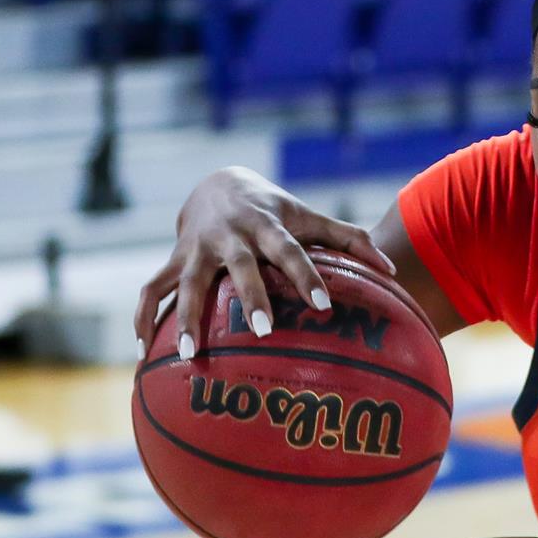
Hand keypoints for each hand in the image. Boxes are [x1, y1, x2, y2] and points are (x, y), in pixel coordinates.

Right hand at [133, 166, 394, 359]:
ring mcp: (196, 248)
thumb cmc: (277, 210)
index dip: (305, 275)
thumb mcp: (310, 217)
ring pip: (184, 283)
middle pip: (240, 267)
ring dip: (183, 318)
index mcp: (267, 225)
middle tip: (263, 333)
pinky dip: (144, 318)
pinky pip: (152, 290)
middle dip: (251, 298)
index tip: (323, 304)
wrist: (219, 182)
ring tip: (188, 355)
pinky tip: (145, 354)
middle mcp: (230, 236)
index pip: (290, 251)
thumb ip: (351, 240)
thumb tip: (393, 271)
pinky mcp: (173, 259)